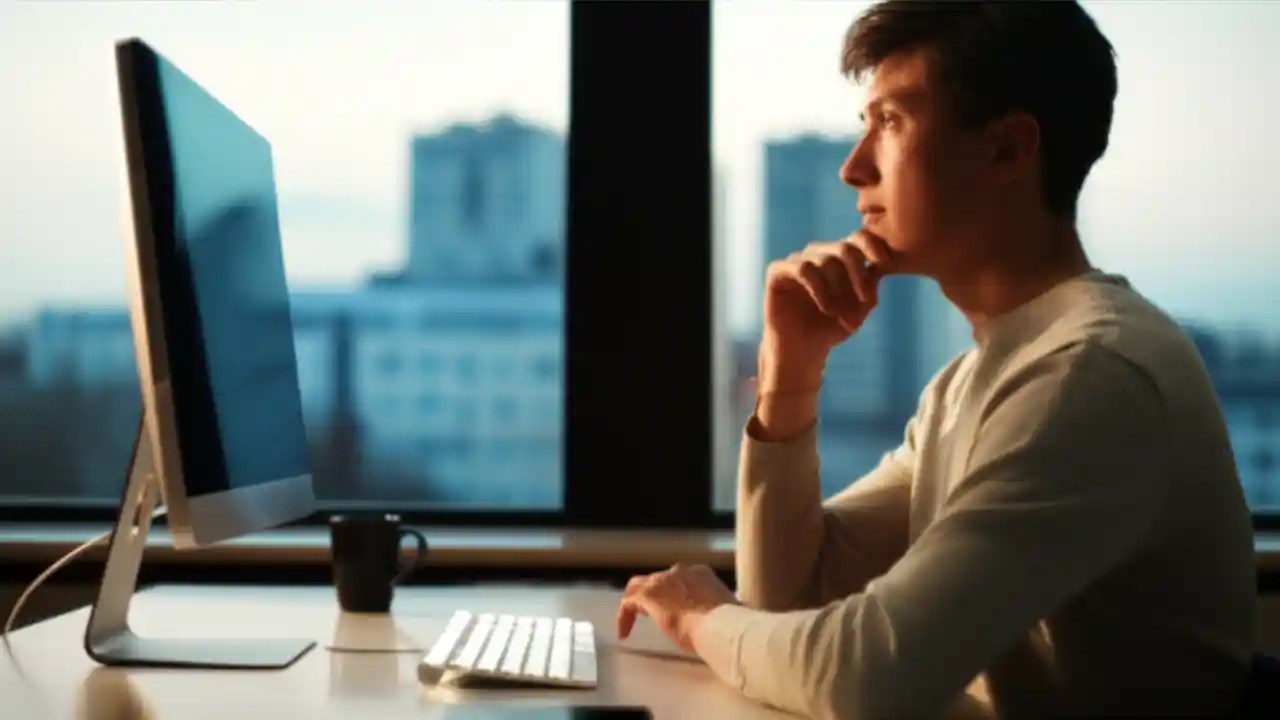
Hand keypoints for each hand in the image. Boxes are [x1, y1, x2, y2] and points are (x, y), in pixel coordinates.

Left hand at [616, 563, 738, 653]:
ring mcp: (661, 581)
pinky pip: (628, 604)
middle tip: (653, 614)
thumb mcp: (727, 611)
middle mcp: (680, 572)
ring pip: (639, 586)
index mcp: (701, 573)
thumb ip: (721, 609)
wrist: (718, 625)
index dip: (674, 593)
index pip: (682, 579)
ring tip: (631, 621)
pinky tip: (624, 633)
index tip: (676, 609)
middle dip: (655, 595)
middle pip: (659, 580)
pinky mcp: (647, 596)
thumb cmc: (726, 622)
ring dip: (636, 602)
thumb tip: (730, 613)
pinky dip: (624, 617)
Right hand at [762, 230, 892, 371]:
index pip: (858, 238)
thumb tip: (879, 267)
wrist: (801, 351)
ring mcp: (797, 260)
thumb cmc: (832, 329)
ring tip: (841, 315)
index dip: (873, 245)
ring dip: (839, 290)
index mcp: (839, 258)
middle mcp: (818, 254)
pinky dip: (820, 289)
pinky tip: (826, 308)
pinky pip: (803, 268)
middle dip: (858, 275)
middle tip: (865, 301)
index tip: (884, 262)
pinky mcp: (778, 271)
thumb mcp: (859, 310)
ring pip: (825, 260)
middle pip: (844, 248)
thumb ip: (870, 288)